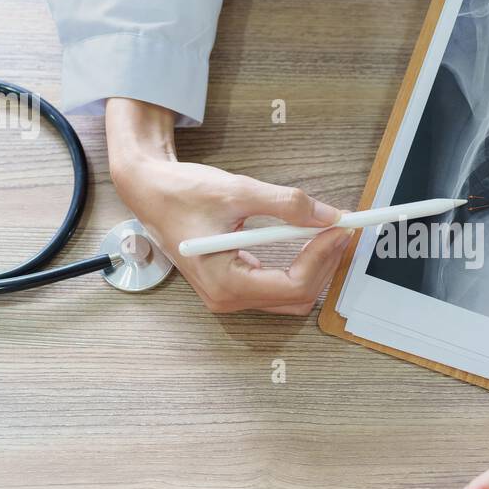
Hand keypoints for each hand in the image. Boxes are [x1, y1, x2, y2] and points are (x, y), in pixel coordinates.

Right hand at [105, 98, 351, 313]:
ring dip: (315, 266)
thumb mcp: (236, 191)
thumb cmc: (180, 192)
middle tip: (340, 228)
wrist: (149, 191)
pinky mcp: (233, 282)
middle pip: (297, 296)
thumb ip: (285, 204)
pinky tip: (307, 237)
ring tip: (327, 231)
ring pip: (290, 295)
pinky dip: (299, 264)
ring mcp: (229, 294)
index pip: (293, 284)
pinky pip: (277, 284)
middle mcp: (227, 297)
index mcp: (224, 282)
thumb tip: (327, 215)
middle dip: (325, 263)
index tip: (339, 228)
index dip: (323, 256)